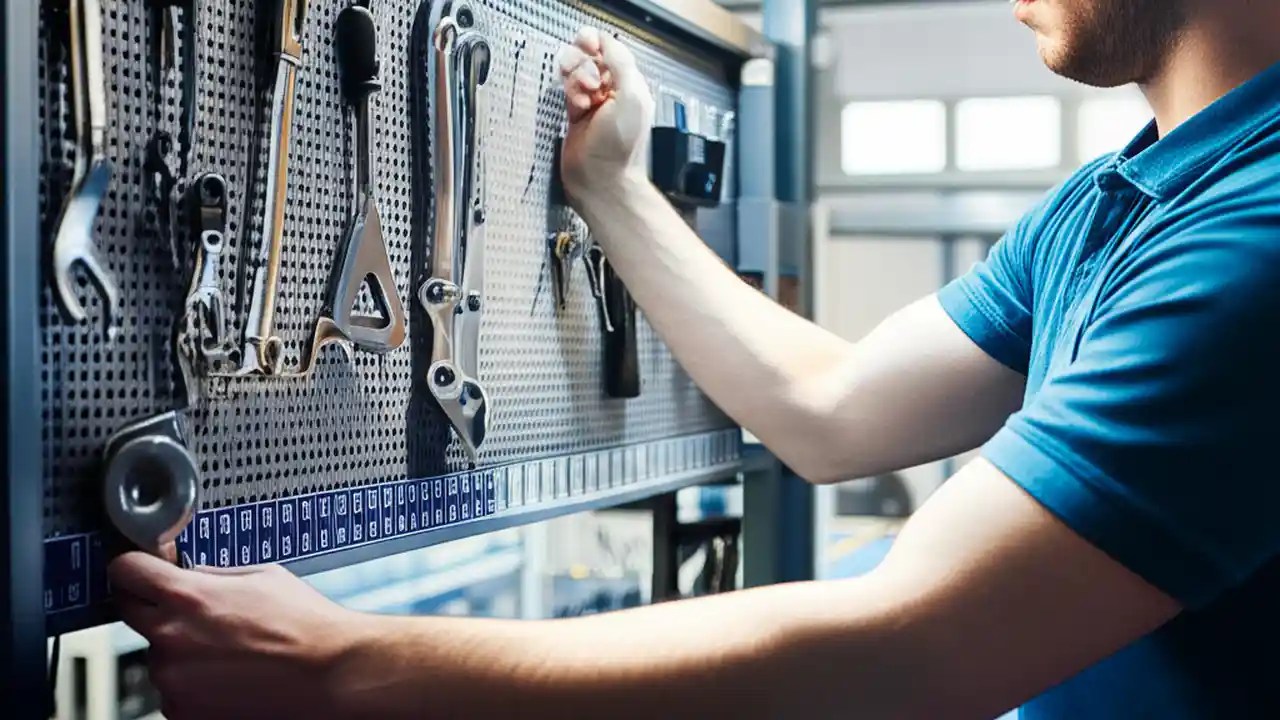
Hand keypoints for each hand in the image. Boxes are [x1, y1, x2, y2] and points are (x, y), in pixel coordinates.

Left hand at [109, 553, 364, 719]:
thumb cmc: (305, 626)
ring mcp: (174, 680)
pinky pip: (174, 689)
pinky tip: (231, 674)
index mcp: (188, 597)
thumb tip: (188, 574)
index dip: (134, 566)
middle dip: (157, 607)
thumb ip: (212, 575)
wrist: (330, 675)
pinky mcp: (184, 712)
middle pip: (132, 613)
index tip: (140, 569)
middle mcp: (171, 639)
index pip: (126, 571)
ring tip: (230, 651)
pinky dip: (194, 682)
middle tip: (195, 613)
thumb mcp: (262, 576)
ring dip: (181, 650)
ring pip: (158, 655)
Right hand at [557, 27, 653, 204]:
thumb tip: (607, 42)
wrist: (600, 180)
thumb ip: (621, 65)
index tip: (588, 45)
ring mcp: (594, 104)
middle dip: (584, 62)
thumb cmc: (620, 149)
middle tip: (585, 77)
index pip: (613, 51)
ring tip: (582, 95)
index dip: (598, 44)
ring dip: (576, 78)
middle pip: (591, 59)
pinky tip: (577, 104)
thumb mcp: (631, 98)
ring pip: (577, 73)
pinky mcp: (576, 115)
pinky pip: (569, 90)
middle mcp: (613, 93)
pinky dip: (570, 92)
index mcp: (631, 86)